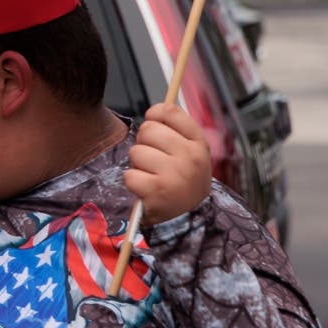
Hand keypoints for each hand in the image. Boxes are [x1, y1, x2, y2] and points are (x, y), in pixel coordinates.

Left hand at [123, 102, 211, 225]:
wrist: (189, 217)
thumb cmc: (183, 179)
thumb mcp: (190, 152)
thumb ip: (175, 129)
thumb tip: (153, 109)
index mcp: (199, 143)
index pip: (170, 111)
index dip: (155, 114)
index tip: (154, 122)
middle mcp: (190, 157)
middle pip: (148, 129)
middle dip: (144, 143)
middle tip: (154, 159)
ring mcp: (174, 174)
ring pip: (136, 152)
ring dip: (138, 164)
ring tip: (151, 175)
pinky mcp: (157, 191)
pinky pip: (129, 175)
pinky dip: (133, 182)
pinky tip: (146, 188)